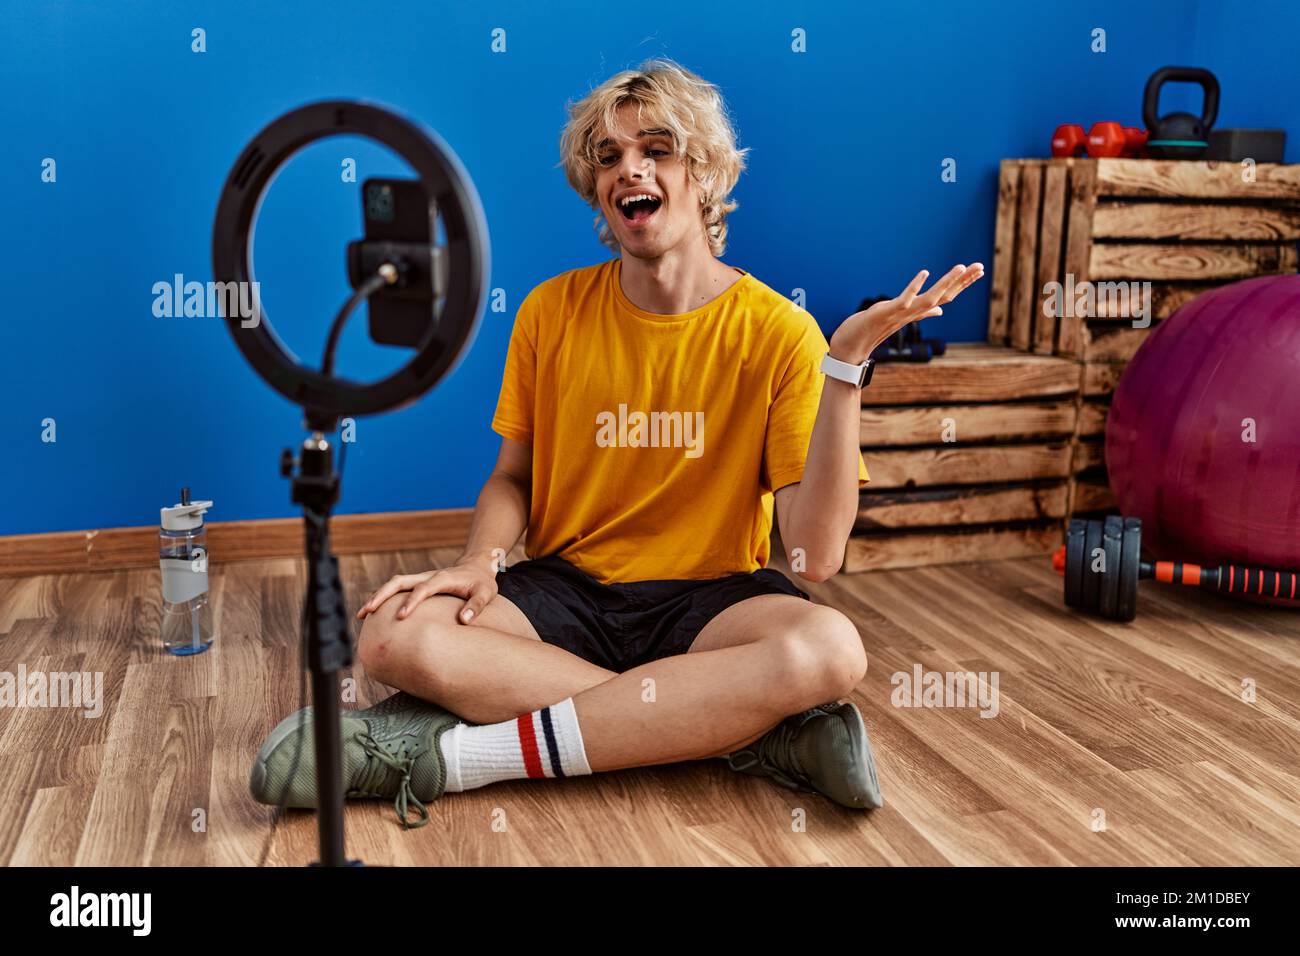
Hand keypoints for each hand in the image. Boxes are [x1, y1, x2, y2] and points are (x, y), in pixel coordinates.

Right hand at [355, 554, 500, 623]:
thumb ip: (476, 606)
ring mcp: (421, 579)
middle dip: (382, 595)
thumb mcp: (486, 593)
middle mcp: (428, 576)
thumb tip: (464, 621)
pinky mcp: (418, 584)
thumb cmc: (482, 583)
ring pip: (394, 584)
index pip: (423, 589)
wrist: (477, 567)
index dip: (411, 602)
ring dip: (378, 596)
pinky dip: (384, 598)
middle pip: (399, 582)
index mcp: (443, 579)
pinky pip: (397, 589)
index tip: (401, 617)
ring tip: (362, 615)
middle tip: (367, 612)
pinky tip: (373, 614)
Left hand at [830, 263, 984, 363]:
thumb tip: (940, 310)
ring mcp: (902, 313)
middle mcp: (914, 312)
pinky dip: (915, 286)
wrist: (853, 346)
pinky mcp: (887, 312)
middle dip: (962, 281)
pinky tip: (925, 272)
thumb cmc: (875, 329)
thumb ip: (922, 312)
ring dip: (945, 283)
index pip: (946, 296)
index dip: (963, 284)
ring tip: (960, 266)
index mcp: (918, 311)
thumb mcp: (901, 317)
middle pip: (944, 296)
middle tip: (981, 266)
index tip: (980, 270)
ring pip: (930, 298)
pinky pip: (905, 299)